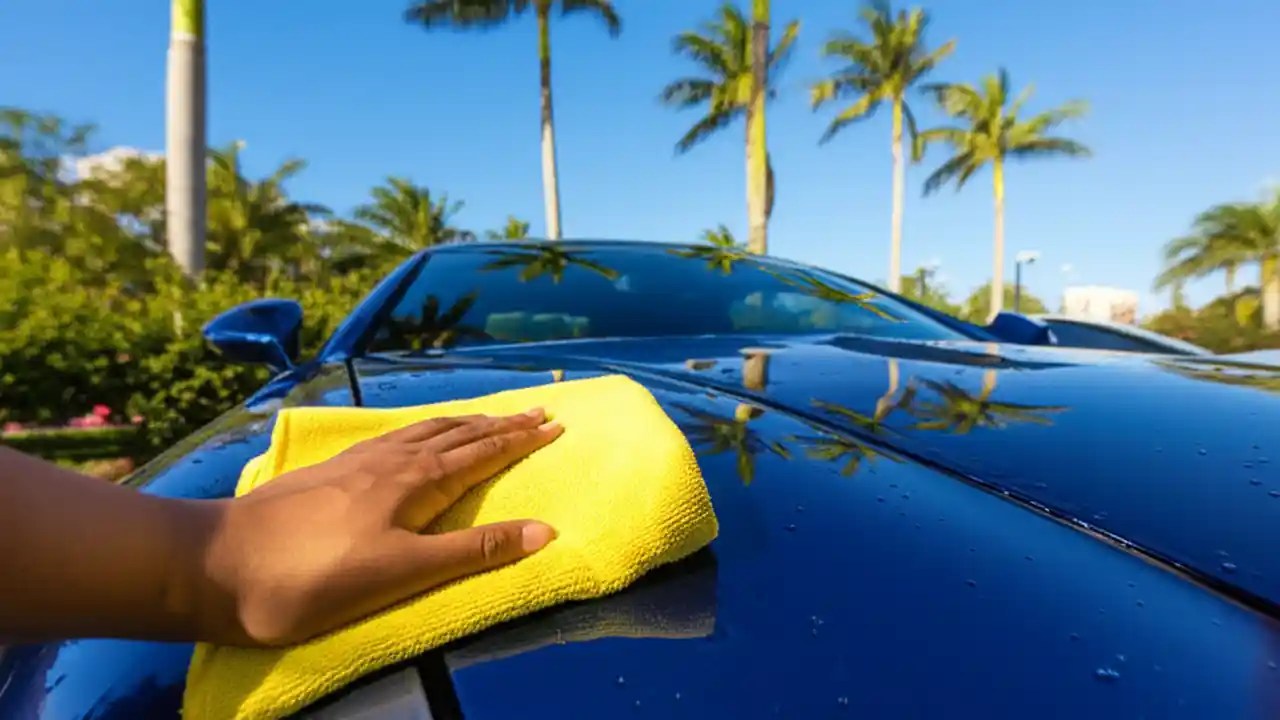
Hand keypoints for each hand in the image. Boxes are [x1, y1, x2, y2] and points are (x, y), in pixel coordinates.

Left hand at [198, 408, 562, 646]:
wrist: (217, 565)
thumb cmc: (315, 579)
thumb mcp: (403, 572)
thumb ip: (474, 551)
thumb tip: (546, 530)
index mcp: (416, 482)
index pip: (482, 453)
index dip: (520, 439)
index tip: (555, 424)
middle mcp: (391, 460)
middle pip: (457, 433)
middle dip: (500, 424)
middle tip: (536, 412)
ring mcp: (357, 461)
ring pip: (424, 430)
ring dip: (463, 422)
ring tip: (487, 416)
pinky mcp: (330, 470)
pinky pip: (396, 436)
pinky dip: (424, 428)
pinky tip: (414, 435)